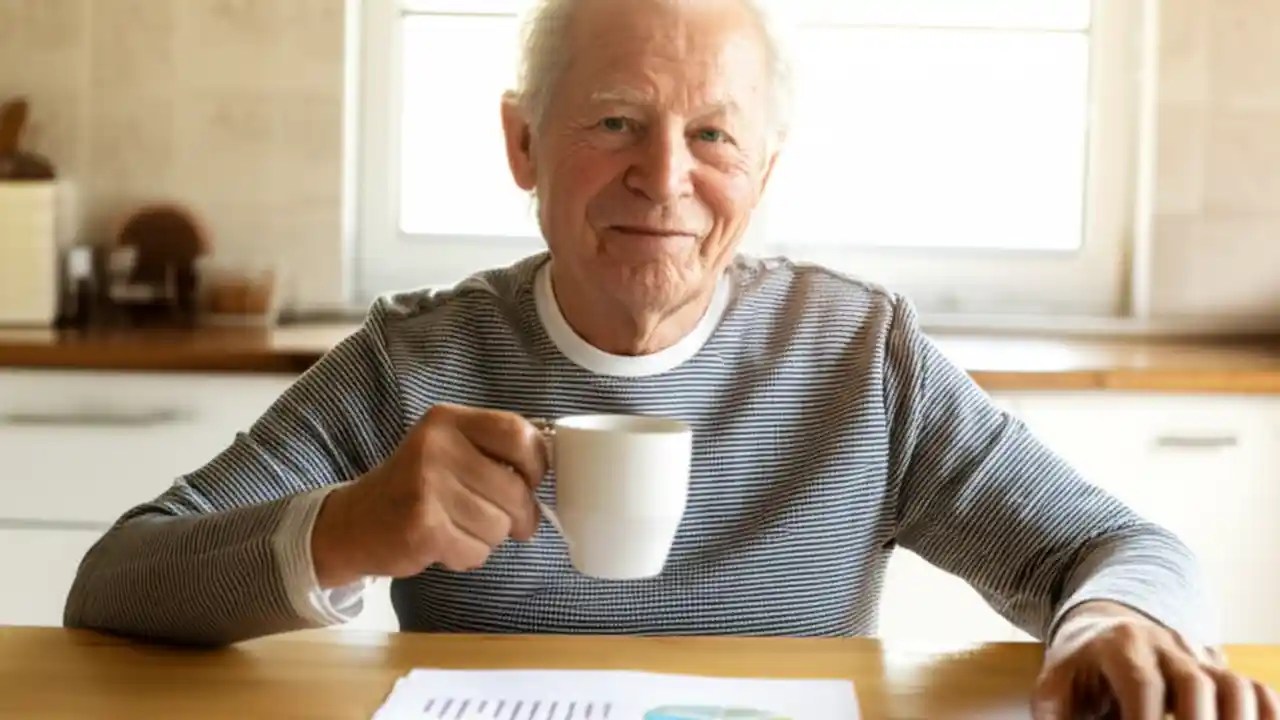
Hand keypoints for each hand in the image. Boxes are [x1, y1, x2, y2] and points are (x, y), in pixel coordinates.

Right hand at [311, 404, 547, 587]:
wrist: (355, 522)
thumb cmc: (416, 486)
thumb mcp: (448, 450)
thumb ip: (493, 452)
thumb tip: (550, 475)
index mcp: (448, 421)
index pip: (518, 434)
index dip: (537, 464)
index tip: (531, 481)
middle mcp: (436, 447)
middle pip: (514, 489)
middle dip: (520, 515)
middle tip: (508, 522)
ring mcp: (426, 487)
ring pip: (498, 525)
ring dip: (490, 537)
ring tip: (462, 527)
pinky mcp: (422, 528)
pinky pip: (476, 551)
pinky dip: (468, 555)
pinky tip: (445, 543)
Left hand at [1033, 601, 1278, 718]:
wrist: (1102, 629)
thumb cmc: (1078, 669)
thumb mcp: (1053, 687)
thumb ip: (1053, 717)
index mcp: (1120, 646)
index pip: (1142, 683)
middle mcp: (1165, 645)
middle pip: (1196, 682)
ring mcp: (1198, 656)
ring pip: (1233, 684)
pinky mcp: (1220, 669)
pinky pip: (1254, 688)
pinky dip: (1263, 715)